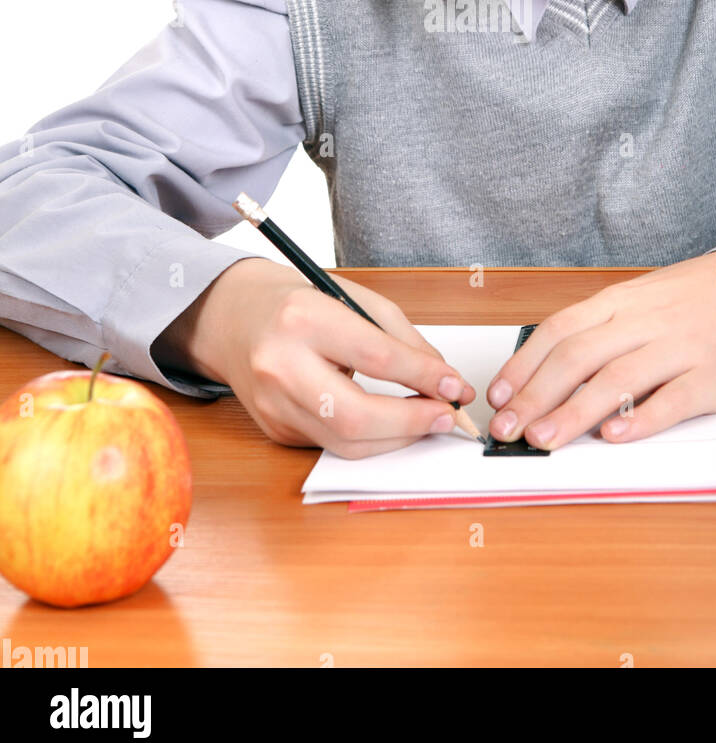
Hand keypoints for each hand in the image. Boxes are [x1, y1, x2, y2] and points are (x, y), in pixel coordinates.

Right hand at [162, 257, 476, 455]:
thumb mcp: (354, 298)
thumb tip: (443, 380)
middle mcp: (281, 365)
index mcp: (303, 318)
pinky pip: (332, 444)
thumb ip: (401, 339)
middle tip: (446, 416)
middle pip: (356, 416)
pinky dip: (370, 440)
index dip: (424, 377)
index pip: (375, 357)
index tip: (455, 386)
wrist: (233, 317)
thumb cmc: (297, 302)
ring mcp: (273, 404)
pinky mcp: (274, 429)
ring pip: (346, 442)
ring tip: (426, 422)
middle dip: (412, 423)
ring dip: (397, 439)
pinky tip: (391, 425)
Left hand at [485, 250, 715, 449]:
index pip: (558, 331)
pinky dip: (642, 418)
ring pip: (617, 378)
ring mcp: (680, 348)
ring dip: (574, 412)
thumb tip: (543, 371)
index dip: (523, 366)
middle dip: (535, 396)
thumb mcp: (639, 299)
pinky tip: (615, 436)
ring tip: (544, 439)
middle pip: (578, 357)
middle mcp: (644, 322)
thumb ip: (598, 330)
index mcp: (620, 303)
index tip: (497, 396)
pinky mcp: (714, 376)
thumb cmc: (693, 299)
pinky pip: (674, 399)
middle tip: (508, 428)